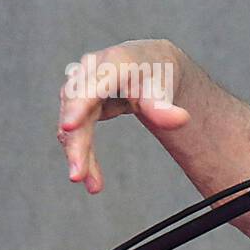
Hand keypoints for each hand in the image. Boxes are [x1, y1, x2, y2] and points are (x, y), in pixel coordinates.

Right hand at [57, 39, 191, 193]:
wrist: (151, 64)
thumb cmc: (157, 72)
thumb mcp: (164, 84)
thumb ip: (165, 104)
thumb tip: (180, 119)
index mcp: (113, 63)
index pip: (92, 85)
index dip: (78, 105)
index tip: (69, 126)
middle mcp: (91, 73)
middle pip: (76, 109)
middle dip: (76, 143)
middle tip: (77, 175)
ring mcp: (82, 89)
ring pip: (73, 124)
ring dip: (79, 155)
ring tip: (92, 185)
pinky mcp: (82, 105)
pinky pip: (79, 132)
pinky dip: (85, 154)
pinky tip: (92, 178)